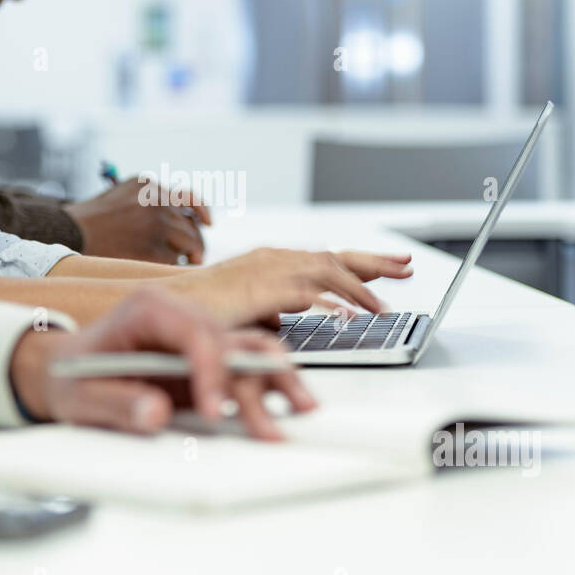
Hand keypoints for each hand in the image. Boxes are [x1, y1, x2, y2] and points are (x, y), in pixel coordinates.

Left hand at [9, 288, 314, 439]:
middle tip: (272, 421)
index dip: (211, 372)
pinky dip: (270, 383)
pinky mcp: (208, 356)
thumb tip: (152, 412)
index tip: (216, 410)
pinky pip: (247, 363)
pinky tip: (288, 404)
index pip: (195, 333)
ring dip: (277, 377)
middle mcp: (181, 315)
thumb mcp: (79, 397)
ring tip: (301, 408)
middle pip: (232, 340)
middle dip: (257, 380)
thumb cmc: (71, 379)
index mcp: (148, 309)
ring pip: (250, 347)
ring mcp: (198, 334)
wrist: (66, 372)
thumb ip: (115, 405)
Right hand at [65, 177, 211, 263]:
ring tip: (182, 264)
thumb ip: (152, 200)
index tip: (209, 224)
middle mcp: (156, 201)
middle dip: (196, 242)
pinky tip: (162, 268)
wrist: (68, 232)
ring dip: (189, 255)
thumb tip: (190, 220)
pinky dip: (173, 266)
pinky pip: (175, 260)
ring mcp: (156, 224)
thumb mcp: (123, 194)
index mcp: (149, 186)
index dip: (203, 211)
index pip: (189, 198)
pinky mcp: (152, 248)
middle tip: (195, 256)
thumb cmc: (95, 219)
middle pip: (192, 226)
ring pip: (190, 243)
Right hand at [164, 247, 413, 326]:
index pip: (329, 258)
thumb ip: (273, 305)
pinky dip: (327, 303)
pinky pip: (302, 294)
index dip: (365, 262)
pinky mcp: (257, 290)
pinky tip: (347, 316)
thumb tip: (291, 315)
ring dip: (358, 290)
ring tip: (382, 309)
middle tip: (407, 267)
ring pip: (325, 273)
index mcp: (275, 261)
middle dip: (375, 264)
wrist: (167, 304)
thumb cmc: (203, 308)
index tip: (396, 264)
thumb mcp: (248, 305)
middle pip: (335, 258)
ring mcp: (267, 271)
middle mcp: (275, 259)